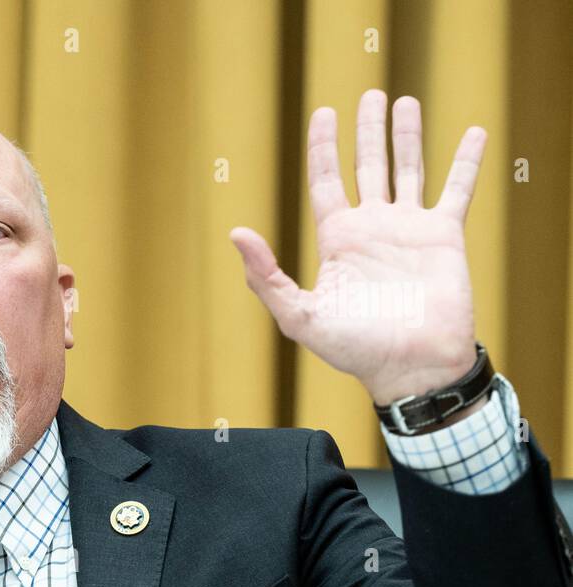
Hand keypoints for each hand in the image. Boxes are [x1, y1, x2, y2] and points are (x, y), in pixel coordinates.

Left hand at [230, 89, 484, 406]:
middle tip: (369, 95)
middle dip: (366, 130)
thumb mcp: (300, 316)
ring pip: (408, 168)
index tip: (323, 113)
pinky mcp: (444, 237)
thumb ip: (267, 277)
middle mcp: (372, 228)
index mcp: (338, 240)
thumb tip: (237, 233)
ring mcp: (409, 230)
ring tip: (404, 101)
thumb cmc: (354, 350)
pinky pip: (457, 189)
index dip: (323, 147)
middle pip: (367, 165)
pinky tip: (472, 132)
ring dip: (407, 135)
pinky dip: (465, 160)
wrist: (411, 368)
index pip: (326, 180)